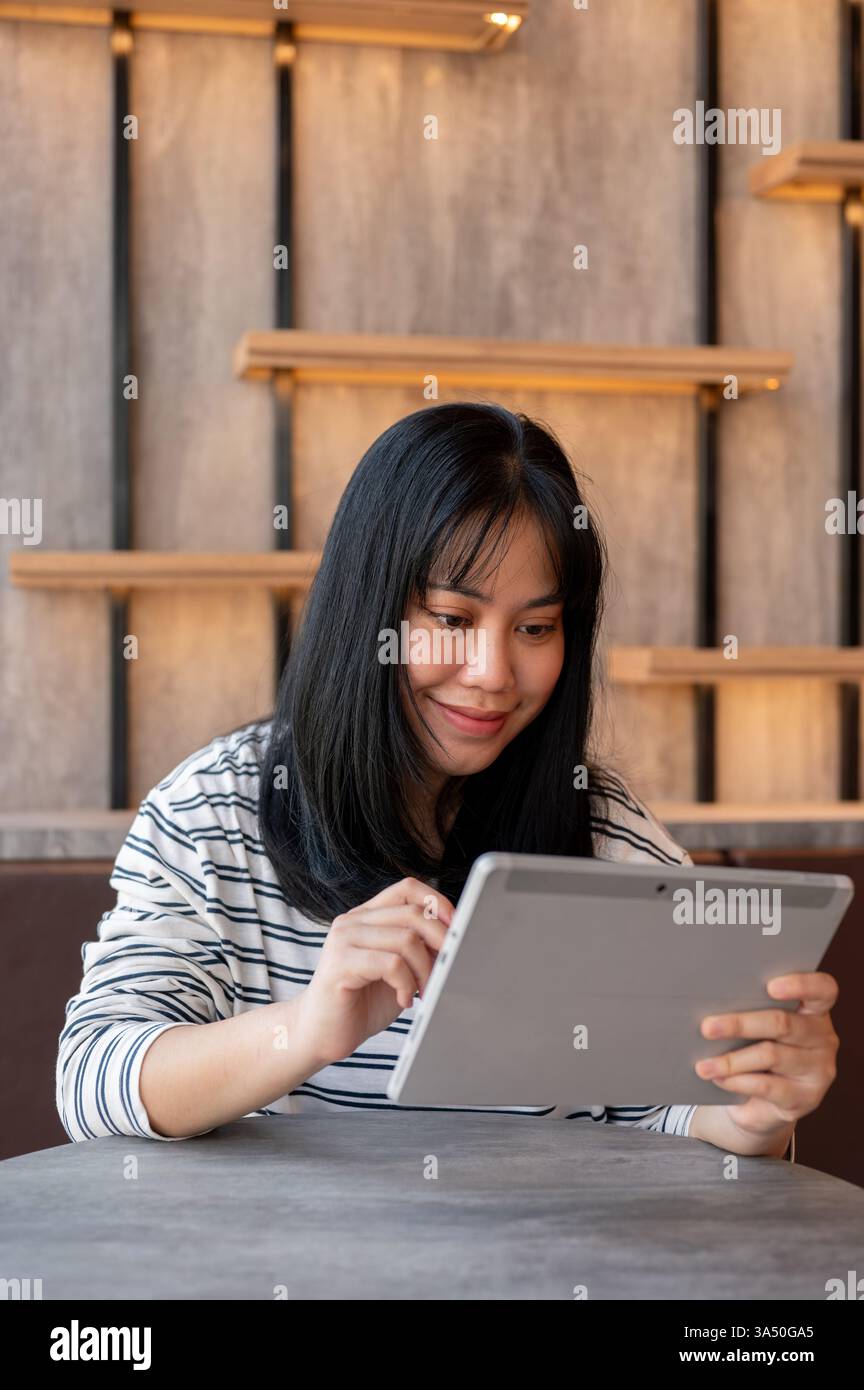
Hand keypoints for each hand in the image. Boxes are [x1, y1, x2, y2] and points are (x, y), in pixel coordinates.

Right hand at [296, 877, 454, 1066]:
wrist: (319, 1035)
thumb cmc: (361, 1004)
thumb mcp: (399, 971)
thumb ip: (419, 950)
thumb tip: (456, 937)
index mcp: (367, 917)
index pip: (407, 888)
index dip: (437, 903)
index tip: (458, 930)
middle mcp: (353, 922)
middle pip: (413, 913)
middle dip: (442, 942)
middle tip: (449, 970)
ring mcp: (343, 940)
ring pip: (406, 939)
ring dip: (426, 970)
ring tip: (424, 992)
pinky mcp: (340, 964)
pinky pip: (391, 964)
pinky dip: (407, 984)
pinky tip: (405, 1000)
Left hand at [694, 972, 839, 1141]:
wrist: (761, 1101)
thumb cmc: (754, 1048)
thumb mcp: (755, 1028)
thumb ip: (746, 1010)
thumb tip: (710, 1007)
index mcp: (814, 1009)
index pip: (822, 989)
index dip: (801, 984)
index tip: (770, 986)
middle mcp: (822, 1036)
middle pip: (783, 1023)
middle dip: (740, 1024)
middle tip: (706, 1028)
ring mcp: (818, 1068)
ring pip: (770, 1055)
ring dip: (731, 1060)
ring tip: (703, 1066)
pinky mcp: (806, 1097)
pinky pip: (767, 1086)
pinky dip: (737, 1081)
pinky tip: (719, 1079)